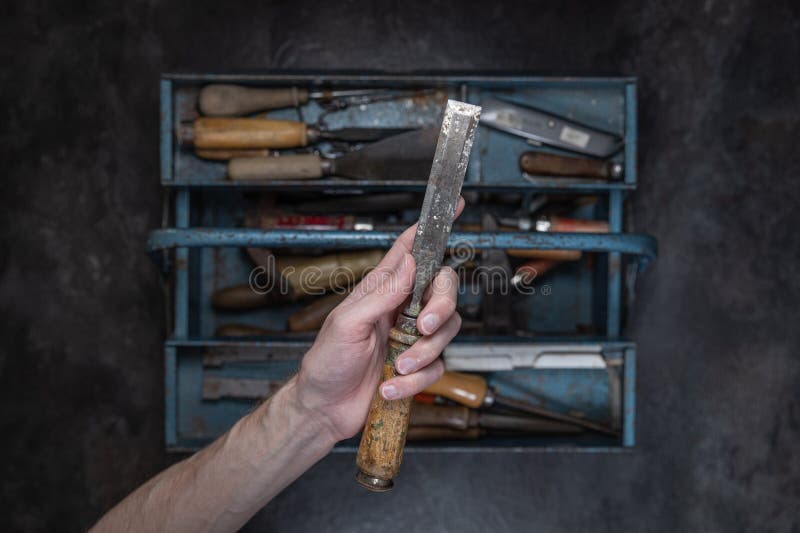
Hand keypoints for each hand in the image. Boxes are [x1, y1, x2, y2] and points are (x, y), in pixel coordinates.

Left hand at [293, 199, 463, 440]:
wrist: (325, 407)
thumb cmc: (327, 362)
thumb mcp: (347, 323)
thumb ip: (382, 294)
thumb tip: (411, 263)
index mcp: (382, 289)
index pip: (411, 249)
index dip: (431, 228)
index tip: (454, 206)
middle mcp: (402, 308)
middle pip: (444, 289)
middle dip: (440, 308)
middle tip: (422, 327)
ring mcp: (412, 338)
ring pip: (446, 331)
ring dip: (422, 354)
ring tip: (396, 368)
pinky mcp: (417, 367)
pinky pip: (437, 367)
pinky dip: (415, 382)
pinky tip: (389, 387)